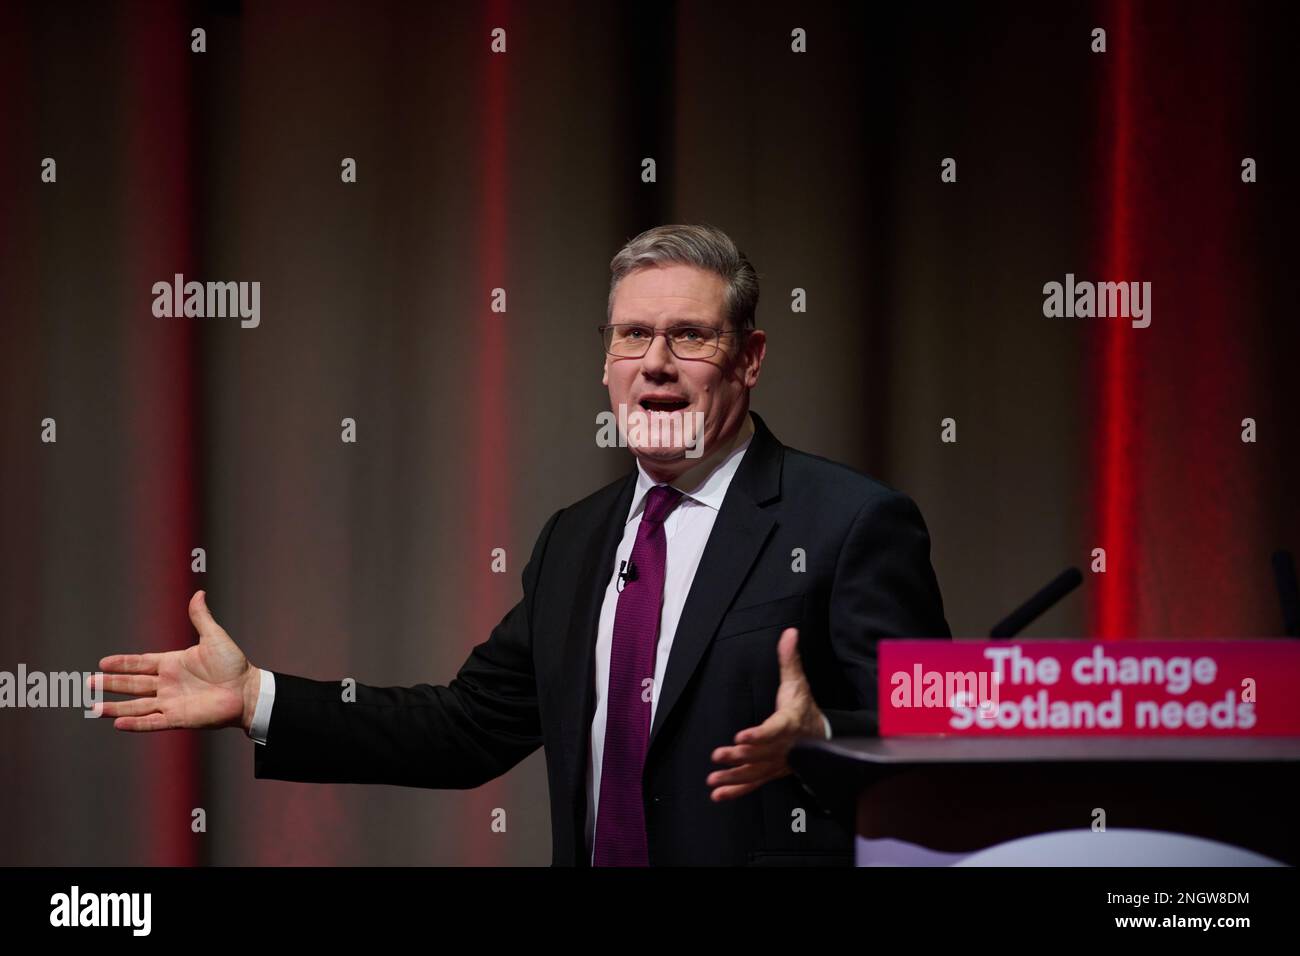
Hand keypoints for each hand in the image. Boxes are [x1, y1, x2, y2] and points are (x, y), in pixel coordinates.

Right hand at [93, 590, 260, 732]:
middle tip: (89, 683)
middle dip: (111, 684)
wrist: (247, 691)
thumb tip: (198, 593)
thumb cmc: (233, 664)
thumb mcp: (214, 637)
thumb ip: (201, 618)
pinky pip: (153, 721)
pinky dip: (136, 723)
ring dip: (116, 707)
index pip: (141, 664)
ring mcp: (171, 702)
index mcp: (173, 664)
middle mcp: (168, 684)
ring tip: (94, 708)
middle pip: (133, 685)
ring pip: (137, 706)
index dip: (122, 663)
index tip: (102, 663)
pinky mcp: (179, 718)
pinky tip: (118, 723)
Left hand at [707, 627, 826, 801]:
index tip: (741, 736)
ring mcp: (778, 763)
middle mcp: (784, 747)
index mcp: (789, 723)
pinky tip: (718, 794)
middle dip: (739, 756)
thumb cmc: (804, 708)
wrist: (824, 737)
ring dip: (733, 778)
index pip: (774, 730)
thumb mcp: (798, 682)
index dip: (759, 735)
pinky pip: (753, 783)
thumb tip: (789, 632)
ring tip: (713, 781)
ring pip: (755, 772)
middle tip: (719, 756)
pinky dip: (736, 791)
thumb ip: (789, 659)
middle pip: (760, 753)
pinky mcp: (772, 772)